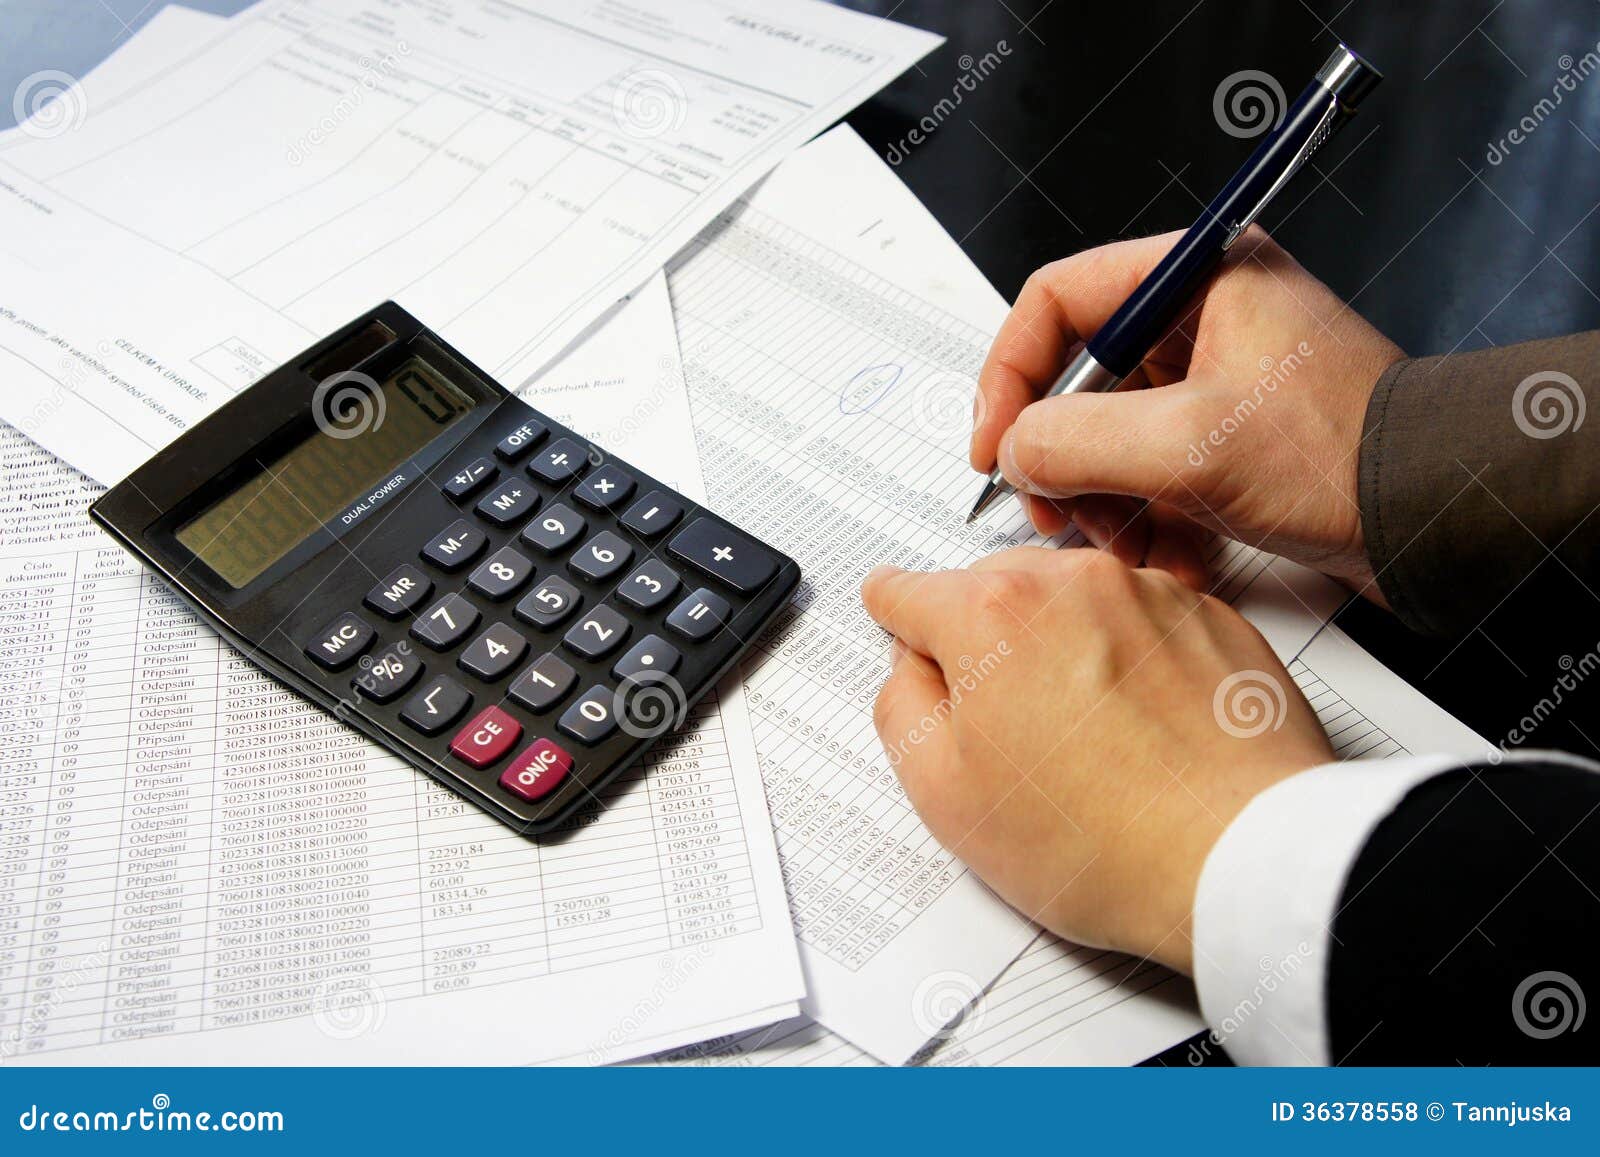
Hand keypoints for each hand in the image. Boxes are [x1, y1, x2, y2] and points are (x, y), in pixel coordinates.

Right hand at [861, 547, 1334, 972]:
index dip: (895, 622)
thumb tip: (911, 672)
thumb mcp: (945, 796)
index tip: (899, 625)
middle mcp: (1072, 583)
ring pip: (1070, 602)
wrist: (1246, 859)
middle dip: (982, 640)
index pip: (906, 591)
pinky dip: (1127, 659)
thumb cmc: (1108, 843)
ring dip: (1058, 646)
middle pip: (991, 588)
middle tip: (999, 725)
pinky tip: (1137, 731)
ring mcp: (1148, 595)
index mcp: (992, 613)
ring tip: (1080, 739)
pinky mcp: (1209, 620)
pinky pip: (1141, 623)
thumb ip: (902, 709)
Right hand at [970, 227, 1404, 595]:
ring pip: (1110, 438)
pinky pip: (1152, 474)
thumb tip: (1016, 451)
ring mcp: (1216, 382)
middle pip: (1078, 381)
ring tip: (1126, 546)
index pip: (1057, 302)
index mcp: (1199, 274)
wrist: (1439, 515)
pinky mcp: (1229, 439)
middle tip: (1057, 510)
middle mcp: (1204, 318)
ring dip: (1104, 503)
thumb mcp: (1190, 446)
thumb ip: (1076, 441)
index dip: (1010, 375)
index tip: (996, 444)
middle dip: (1063, 459)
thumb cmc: (1354, 454)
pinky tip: (1171, 557)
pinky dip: (1148, 521)